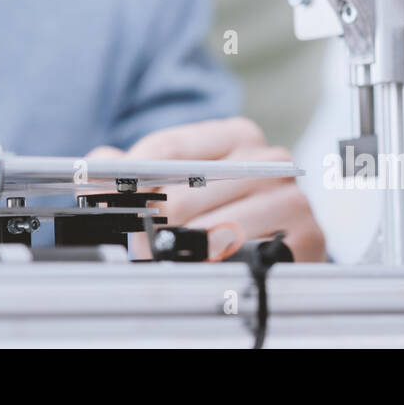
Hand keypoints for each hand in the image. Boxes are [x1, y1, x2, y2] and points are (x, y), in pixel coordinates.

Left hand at [88, 117, 325, 261]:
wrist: (284, 259)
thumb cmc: (225, 218)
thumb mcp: (180, 187)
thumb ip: (135, 173)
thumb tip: (96, 165)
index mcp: (237, 136)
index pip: (170, 148)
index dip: (132, 177)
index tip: (104, 198)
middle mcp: (268, 158)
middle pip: (188, 184)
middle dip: (150, 218)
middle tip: (126, 242)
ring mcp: (291, 193)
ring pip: (213, 220)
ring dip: (177, 246)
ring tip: (154, 259)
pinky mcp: (307, 232)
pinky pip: (246, 250)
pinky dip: (212, 263)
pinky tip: (197, 268)